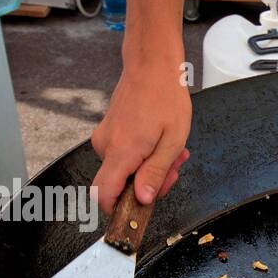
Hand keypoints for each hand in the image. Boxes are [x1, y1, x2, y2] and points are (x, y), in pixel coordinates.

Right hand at [90, 59, 191, 213]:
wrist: (151, 65)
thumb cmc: (165, 98)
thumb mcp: (172, 142)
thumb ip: (155, 173)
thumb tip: (142, 199)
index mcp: (122, 152)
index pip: (104, 194)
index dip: (118, 210)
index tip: (138, 212)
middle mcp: (106, 146)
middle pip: (120, 185)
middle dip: (149, 184)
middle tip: (173, 170)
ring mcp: (105, 137)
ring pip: (125, 170)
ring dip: (150, 168)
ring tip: (172, 151)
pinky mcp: (108, 131)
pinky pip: (123, 155)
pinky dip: (143, 155)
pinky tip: (160, 143)